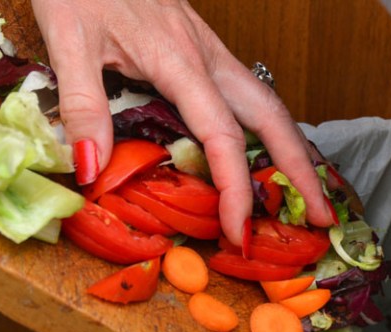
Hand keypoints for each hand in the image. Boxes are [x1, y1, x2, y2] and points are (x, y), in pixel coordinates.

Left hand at [30, 0, 335, 244]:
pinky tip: (261, 149)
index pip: (222, 136)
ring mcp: (208, 51)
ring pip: (266, 103)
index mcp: (179, 60)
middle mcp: (206, 57)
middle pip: (272, 118)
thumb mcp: (68, 41)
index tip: (237, 232)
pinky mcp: (199, 48)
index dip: (236, 190)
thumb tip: (93, 170)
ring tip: (305, 191)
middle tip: (322, 215)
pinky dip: (265, 129)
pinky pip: (245, 94)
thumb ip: (83, 105)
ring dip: (291, 149)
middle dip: (301, 169)